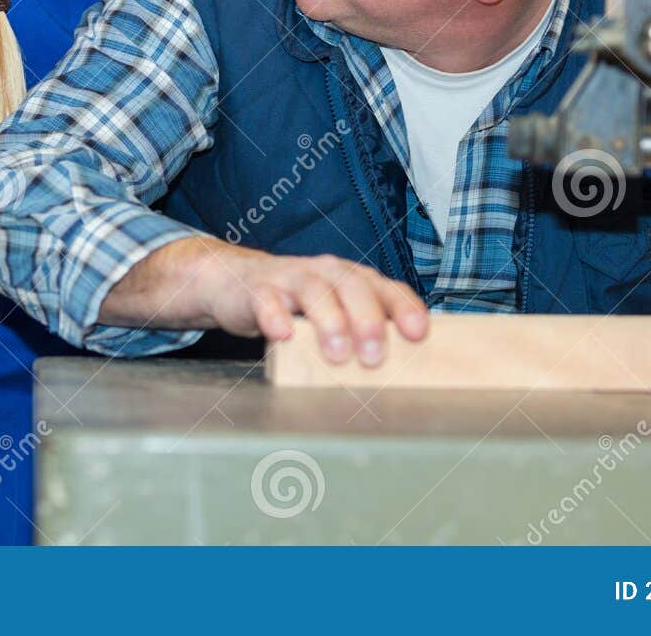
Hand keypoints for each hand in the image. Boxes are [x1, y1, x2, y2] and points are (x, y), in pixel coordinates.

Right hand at [100, 236, 427, 364]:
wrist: (233, 282)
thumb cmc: (294, 306)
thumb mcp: (331, 315)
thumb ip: (358, 336)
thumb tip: (400, 377)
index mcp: (351, 279)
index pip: (385, 287)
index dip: (404, 307)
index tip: (418, 333)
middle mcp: (325, 273)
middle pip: (353, 286)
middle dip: (367, 320)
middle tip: (374, 356)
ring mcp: (290, 278)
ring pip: (315, 290)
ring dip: (329, 321)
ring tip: (337, 353)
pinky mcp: (256, 289)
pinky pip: (266, 298)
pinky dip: (274, 315)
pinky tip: (282, 335)